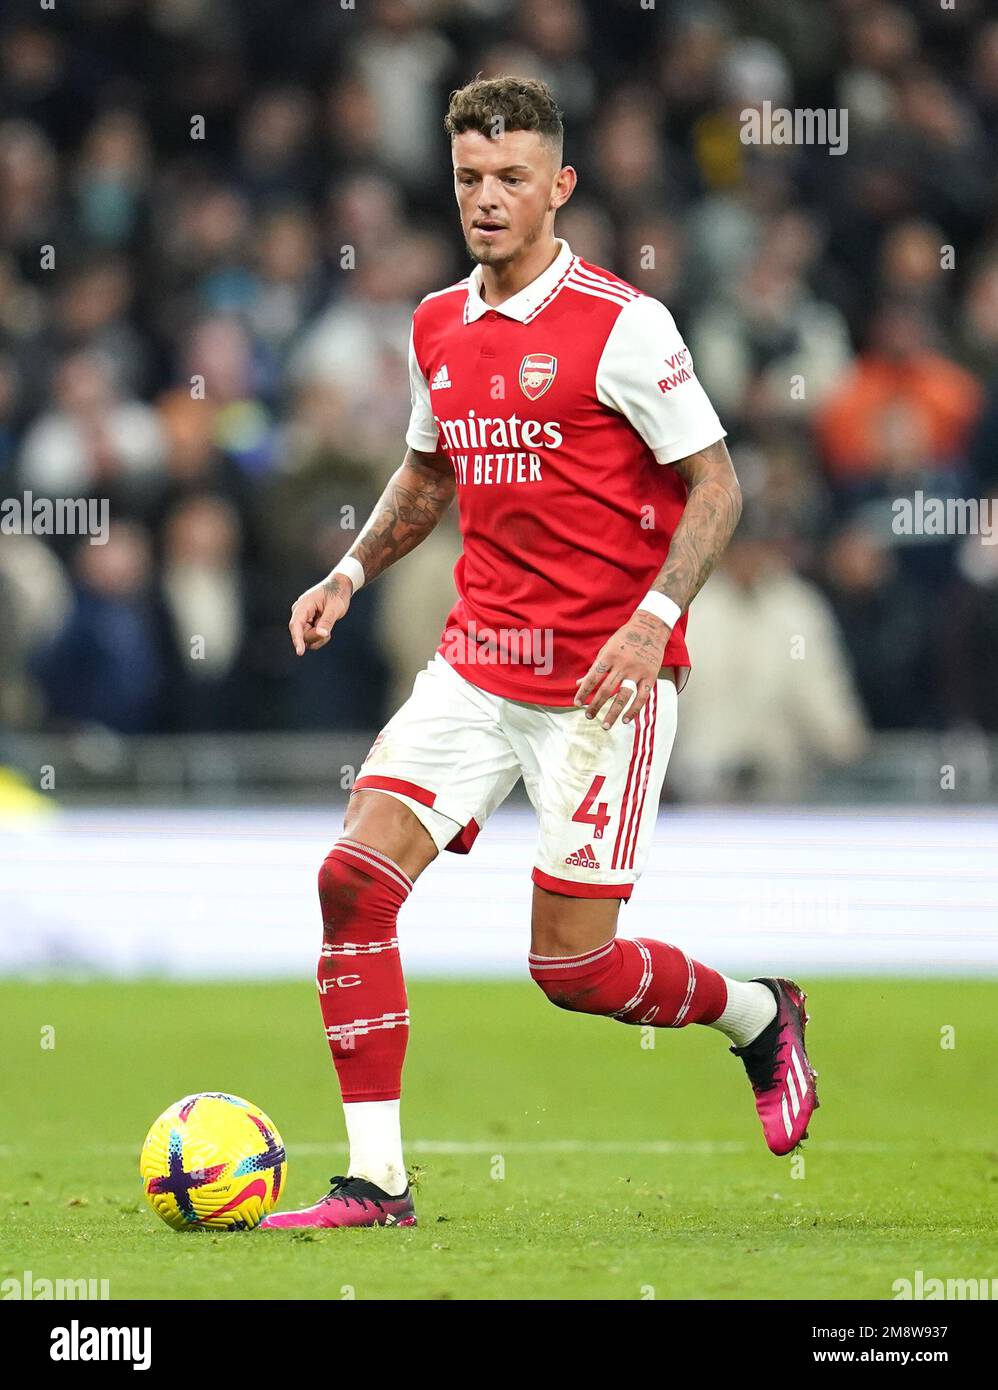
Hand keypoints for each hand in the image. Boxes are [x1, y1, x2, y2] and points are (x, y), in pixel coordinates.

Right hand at [289, 573, 351, 655]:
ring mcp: (303, 618)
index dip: (297, 639)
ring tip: (328, 629)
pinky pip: (310, 637)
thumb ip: (327, 621)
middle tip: (329, 633)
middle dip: (316, 637)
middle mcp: (299, 612)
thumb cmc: (337, 594)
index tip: (300, 652)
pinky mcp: (307, 623)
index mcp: (303, 605)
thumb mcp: (335, 608)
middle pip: (302, 634)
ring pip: (306, 638)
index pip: (296, 625)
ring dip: (319, 638)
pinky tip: (326, 629)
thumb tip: (321, 634)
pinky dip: (320, 637)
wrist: (339, 587)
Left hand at [574, 611, 669, 729]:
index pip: (593, 677)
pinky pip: (642, 697)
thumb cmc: (625, 638)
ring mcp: (637, 671)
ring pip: (623, 696)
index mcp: (609, 656)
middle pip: (606, 689)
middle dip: (595, 705)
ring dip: (613, 713)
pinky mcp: (650, 676)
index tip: (577, 703)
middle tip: (588, 716)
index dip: (584, 691)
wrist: (650, 627)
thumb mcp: (606, 648)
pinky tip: (626, 720)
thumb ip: (594, 667)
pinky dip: (634, 710)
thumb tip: (579, 683)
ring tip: (605, 725)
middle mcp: (622, 664)